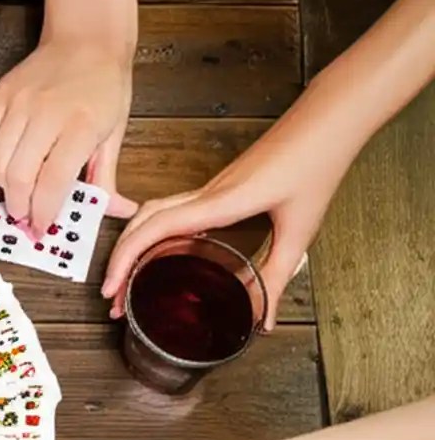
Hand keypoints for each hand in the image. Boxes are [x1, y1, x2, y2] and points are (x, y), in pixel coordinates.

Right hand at [0, 33, 137, 234]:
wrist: (86, 41)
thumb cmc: (103, 86)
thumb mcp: (115, 132)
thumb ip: (108, 176)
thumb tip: (117, 210)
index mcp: (81, 125)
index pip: (54, 181)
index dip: (44, 212)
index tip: (42, 227)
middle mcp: (45, 113)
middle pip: (18, 176)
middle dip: (20, 206)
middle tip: (25, 216)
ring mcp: (18, 103)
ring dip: (2, 185)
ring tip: (16, 189)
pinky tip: (2, 161)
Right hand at [101, 106, 351, 329]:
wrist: (327, 121)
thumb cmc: (315, 161)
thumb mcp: (299, 229)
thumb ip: (277, 276)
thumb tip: (261, 318)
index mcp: (221, 201)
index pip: (156, 228)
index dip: (126, 258)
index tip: (113, 288)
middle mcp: (206, 193)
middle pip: (142, 221)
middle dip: (119, 258)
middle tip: (114, 294)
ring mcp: (209, 188)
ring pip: (151, 213)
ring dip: (132, 243)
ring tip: (128, 277)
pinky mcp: (217, 188)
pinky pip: (171, 210)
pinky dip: (153, 232)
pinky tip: (159, 253)